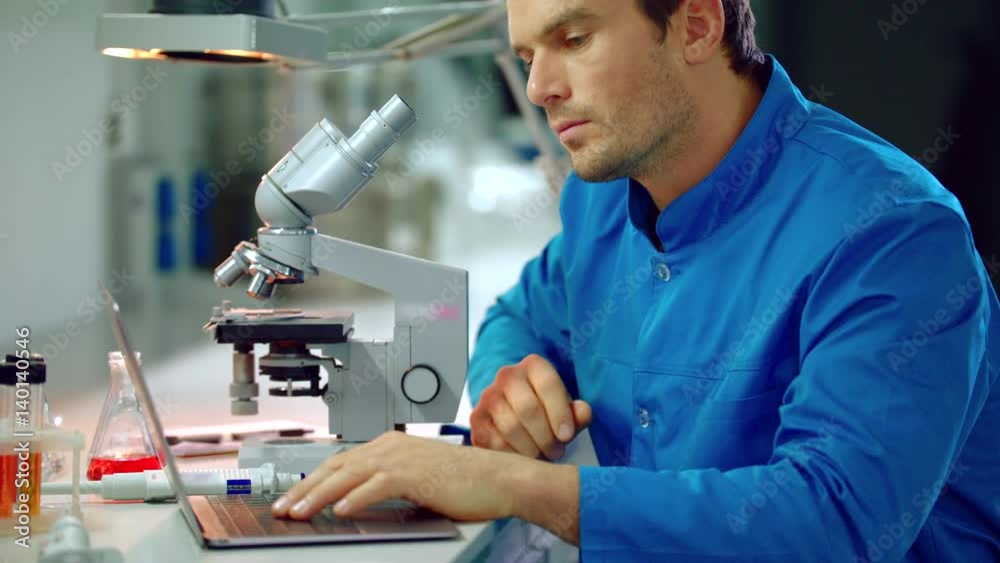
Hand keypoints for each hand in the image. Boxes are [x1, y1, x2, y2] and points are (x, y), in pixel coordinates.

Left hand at [271, 432, 519, 521]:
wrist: (498, 477)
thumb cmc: (465, 481)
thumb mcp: (417, 478)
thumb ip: (387, 483)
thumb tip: (356, 500)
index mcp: (390, 445)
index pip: (341, 462)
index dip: (313, 480)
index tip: (293, 497)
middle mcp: (392, 446)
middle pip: (337, 466)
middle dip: (305, 487)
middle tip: (283, 507)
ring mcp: (402, 458)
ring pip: (349, 475)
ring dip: (319, 494)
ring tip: (299, 511)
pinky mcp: (415, 473)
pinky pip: (377, 485)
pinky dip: (355, 497)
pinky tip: (339, 510)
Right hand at [470, 354, 591, 460]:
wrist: (517, 415)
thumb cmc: (548, 413)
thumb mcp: (566, 411)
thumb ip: (578, 413)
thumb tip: (583, 413)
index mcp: (534, 366)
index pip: (548, 384)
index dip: (560, 413)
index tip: (567, 436)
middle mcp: (507, 375)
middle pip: (528, 408)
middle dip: (546, 436)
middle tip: (556, 451)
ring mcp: (488, 396)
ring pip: (511, 427)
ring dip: (531, 448)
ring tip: (542, 456)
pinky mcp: (477, 419)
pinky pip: (494, 441)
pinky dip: (512, 455)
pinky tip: (523, 458)